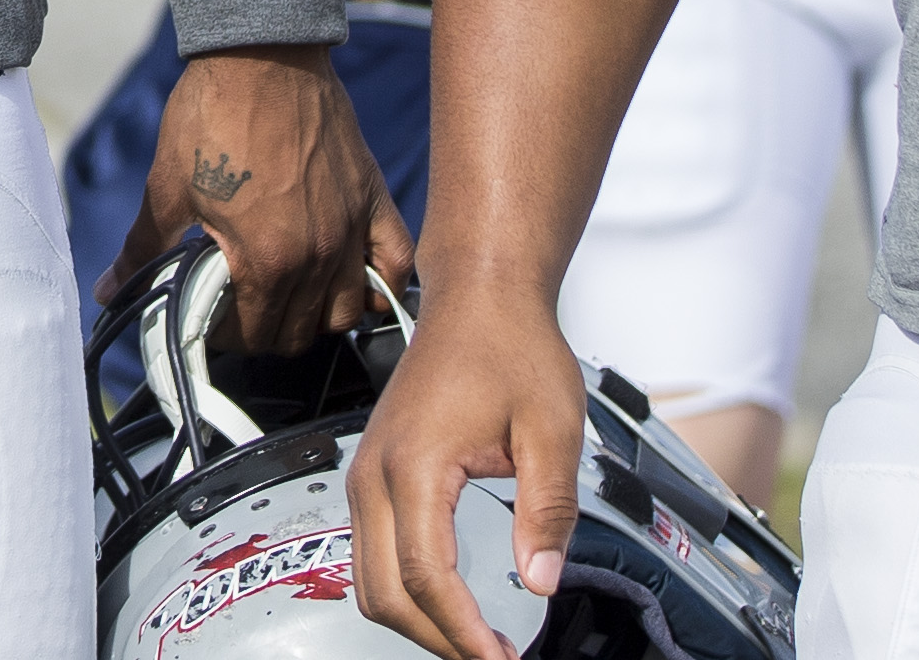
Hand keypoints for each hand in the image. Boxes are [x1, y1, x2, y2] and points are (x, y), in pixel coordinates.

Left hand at [102, 46, 413, 353]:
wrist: (260, 53)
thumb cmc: (211, 116)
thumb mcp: (167, 187)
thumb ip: (143, 251)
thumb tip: (108, 291)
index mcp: (265, 261)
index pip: (256, 336)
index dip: (229, 336)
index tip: (213, 317)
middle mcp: (317, 255)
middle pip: (302, 333)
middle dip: (269, 330)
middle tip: (246, 306)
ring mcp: (351, 228)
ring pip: (349, 311)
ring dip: (320, 316)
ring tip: (292, 295)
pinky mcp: (372, 198)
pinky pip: (397, 263)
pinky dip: (384, 286)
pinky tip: (360, 283)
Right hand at [351, 280, 584, 658]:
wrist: (480, 295)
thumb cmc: (512, 345)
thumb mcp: (552, 428)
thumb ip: (547, 510)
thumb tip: (542, 579)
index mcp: (415, 464)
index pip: (425, 575)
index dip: (462, 631)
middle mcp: (375, 471)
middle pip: (383, 592)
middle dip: (437, 639)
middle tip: (492, 658)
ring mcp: (367, 471)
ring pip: (368, 579)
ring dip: (416, 620)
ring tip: (473, 640)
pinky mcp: (373, 470)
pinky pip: (371, 551)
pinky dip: (403, 589)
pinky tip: (449, 599)